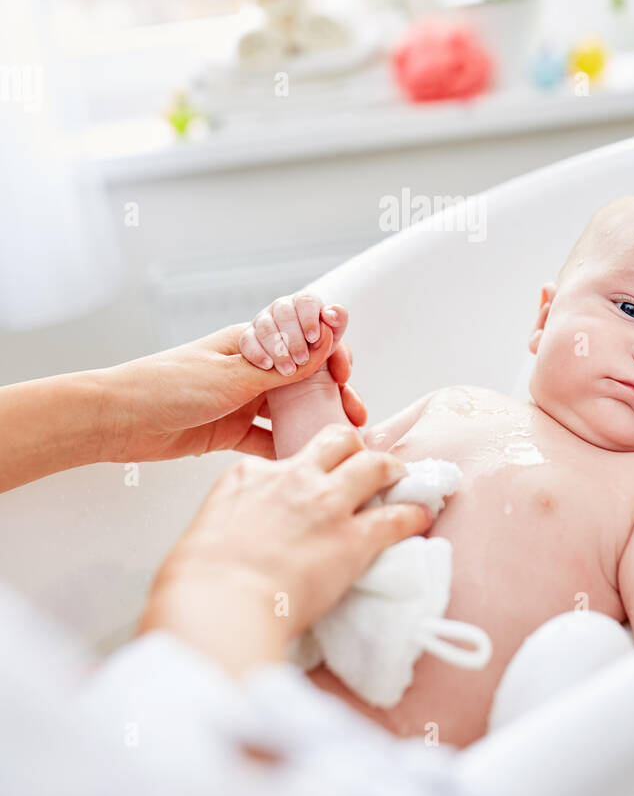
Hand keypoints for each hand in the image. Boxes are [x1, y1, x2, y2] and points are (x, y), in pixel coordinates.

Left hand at [101, 314, 365, 464]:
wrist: (117, 419)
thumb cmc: (166, 384)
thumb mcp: (232, 376)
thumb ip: (283, 367)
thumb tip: (327, 341)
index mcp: (251, 342)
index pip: (303, 336)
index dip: (329, 349)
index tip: (343, 370)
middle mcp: (252, 368)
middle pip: (306, 375)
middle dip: (334, 390)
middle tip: (354, 412)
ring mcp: (242, 400)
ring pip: (292, 408)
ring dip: (318, 420)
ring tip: (342, 438)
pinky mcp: (231, 431)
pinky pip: (269, 438)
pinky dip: (290, 447)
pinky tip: (308, 459)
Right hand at [139, 424, 432, 674]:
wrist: (218, 601)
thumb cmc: (200, 578)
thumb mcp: (208, 526)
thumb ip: (236, 516)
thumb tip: (245, 532)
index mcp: (252, 473)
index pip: (290, 457)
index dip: (308, 467)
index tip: (315, 480)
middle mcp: (294, 478)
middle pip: (338, 442)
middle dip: (357, 447)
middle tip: (368, 463)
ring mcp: (327, 504)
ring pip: (375, 465)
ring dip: (394, 469)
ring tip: (405, 478)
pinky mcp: (353, 538)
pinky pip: (397, 516)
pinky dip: (414, 514)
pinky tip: (423, 517)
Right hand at [240, 293, 348, 378]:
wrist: (298, 360)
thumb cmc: (319, 344)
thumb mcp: (334, 334)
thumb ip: (338, 321)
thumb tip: (329, 314)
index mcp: (304, 302)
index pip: (305, 301)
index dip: (309, 318)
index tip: (314, 338)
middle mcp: (282, 307)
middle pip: (283, 314)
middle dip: (294, 338)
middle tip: (303, 360)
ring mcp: (263, 320)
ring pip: (265, 327)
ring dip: (277, 349)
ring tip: (289, 369)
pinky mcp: (249, 336)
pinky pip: (247, 341)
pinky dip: (256, 353)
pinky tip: (267, 366)